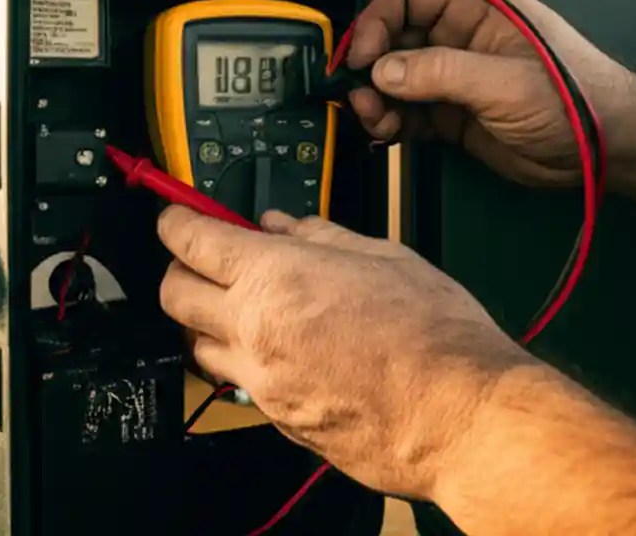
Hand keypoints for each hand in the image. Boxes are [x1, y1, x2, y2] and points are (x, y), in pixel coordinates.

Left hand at [157, 205, 536, 498]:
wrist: (461, 419)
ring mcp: (262, 383)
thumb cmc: (435, 337)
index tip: (176, 213)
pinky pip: (240, 385)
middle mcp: (253, 332)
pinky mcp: (278, 421)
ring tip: (245, 308)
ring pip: (197, 347)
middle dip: (179, 269)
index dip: (176, 219)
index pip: (190, 240)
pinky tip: (282, 350)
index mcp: (274, 278)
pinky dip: (246, 362)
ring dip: (207, 322)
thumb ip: (321, 236)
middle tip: (205, 259)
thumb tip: (284, 225)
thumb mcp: (383, 257)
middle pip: (174, 295)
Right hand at [345, 0, 635, 186]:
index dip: (377, 23)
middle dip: (371, 67)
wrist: (608, 150)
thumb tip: (383, 71)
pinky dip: (390, 122)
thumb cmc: (574, 101)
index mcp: (478, 7)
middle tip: (361, 97)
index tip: (361, 59)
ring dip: (376, 99)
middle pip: (394, 39)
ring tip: (376, 121)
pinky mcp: (453, 113)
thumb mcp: (504, 82)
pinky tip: (387, 134)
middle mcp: (461, 36)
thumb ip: (439, 73)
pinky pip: (407, 111)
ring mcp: (455, 76)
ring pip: (395, 78)